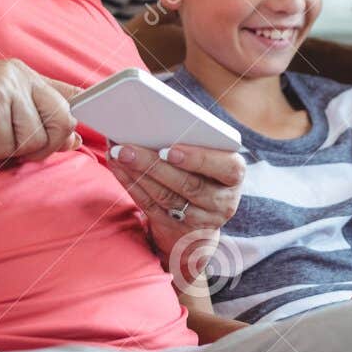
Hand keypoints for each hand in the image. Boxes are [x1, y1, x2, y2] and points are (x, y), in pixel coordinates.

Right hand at [0, 57, 83, 162]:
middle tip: (7, 146)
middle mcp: (22, 77)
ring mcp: (7, 88)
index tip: (72, 141)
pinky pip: (3, 146)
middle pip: (62, 124)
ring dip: (3, 150)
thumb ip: (32, 118)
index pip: (74, 95)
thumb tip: (72, 141)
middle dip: (41, 147)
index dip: (79, 123)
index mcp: (27, 75)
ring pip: (33, 141)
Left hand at [103, 142, 245, 288]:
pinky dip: (132, 185)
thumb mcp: (211, 161)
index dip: (199, 159)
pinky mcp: (175, 229)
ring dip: (138, 174)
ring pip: (166, 196)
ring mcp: (199, 219)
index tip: (171, 150)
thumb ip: (195, 143)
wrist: (201, 220)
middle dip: (154, 165)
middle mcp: (222, 202)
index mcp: (234, 176)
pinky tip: (118, 168)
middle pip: (188, 184)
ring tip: (118, 153)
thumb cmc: (204, 173)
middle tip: (127, 148)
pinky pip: (150, 206)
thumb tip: (155, 122)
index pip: (226, 168)